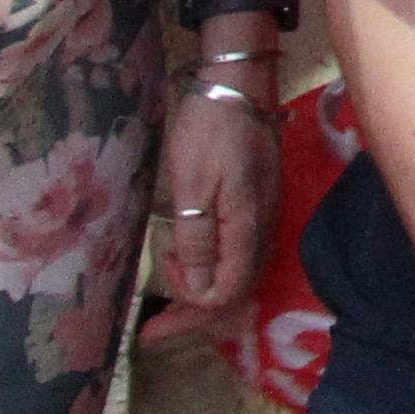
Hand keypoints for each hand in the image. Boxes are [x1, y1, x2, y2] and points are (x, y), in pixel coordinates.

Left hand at [134, 80, 278, 344]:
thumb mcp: (192, 183)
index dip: (190, 307)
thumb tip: (197, 291)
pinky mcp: (258, 202)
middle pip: (235, 290)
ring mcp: (263, 214)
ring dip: (202, 294)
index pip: (227, 291)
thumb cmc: (209, 130)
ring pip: (239, 273)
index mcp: (247, 226)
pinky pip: (239, 253)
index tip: (156, 297)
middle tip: (151, 330)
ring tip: (166, 301)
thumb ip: (198, 239)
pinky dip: (213, 270)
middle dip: (193, 315)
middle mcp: (262, 228)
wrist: (237, 83)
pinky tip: (190, 262)